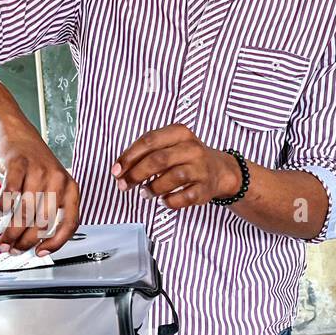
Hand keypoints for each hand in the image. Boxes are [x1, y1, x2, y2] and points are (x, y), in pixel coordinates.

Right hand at [0, 119, 80, 254]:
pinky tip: (0, 212)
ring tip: (3, 239)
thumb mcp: (50, 186)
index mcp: (71, 188)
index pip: (70, 222)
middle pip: (43, 221)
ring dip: (12, 230)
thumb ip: (45, 209)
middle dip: (25, 241)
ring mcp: (38, 170)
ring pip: (26, 210)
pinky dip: (3, 206)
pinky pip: (10, 192)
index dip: (56, 242)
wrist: (20, 136)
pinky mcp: (19, 164)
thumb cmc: (35, 167)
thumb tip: (30, 241)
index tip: (41, 252)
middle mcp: (58, 179)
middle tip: (13, 249)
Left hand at [112, 125, 239, 208]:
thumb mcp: (169, 146)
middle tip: (124, 185)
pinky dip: (169, 201)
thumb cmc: (186, 157)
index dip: (129, 157)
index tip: (116, 170)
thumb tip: (120, 170)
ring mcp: (201, 168)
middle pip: (158, 160)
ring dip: (152, 188)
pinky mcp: (205, 188)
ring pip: (172, 177)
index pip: (149, 141)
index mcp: (180, 133)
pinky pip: (184, 197)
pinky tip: (163, 200)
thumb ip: (145, 154)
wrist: (219, 170)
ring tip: (144, 193)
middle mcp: (192, 148)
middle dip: (136, 174)